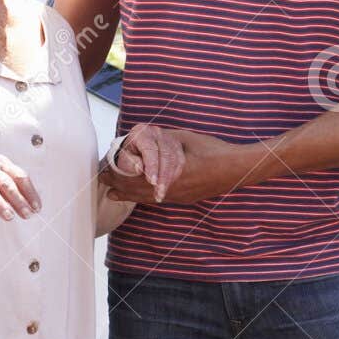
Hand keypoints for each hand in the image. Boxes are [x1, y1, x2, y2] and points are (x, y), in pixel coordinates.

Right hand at [0, 155, 40, 222]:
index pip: (19, 176)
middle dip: (17, 200)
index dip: (30, 192)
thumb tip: (33, 207)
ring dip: (0, 204)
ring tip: (9, 216)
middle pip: (5, 183)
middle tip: (26, 214)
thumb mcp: (1, 178)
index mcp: (1, 163)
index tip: (36, 207)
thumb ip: (16, 189)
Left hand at [102, 123, 185, 203]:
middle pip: (165, 155)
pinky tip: (166, 187)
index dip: (152, 167)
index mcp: (141, 133)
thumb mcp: (123, 159)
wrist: (135, 148)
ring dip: (169, 180)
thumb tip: (139, 168)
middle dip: (163, 177)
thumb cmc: (127, 155)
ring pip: (175, 160)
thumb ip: (129, 164)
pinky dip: (173, 177)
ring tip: (161, 194)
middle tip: (158, 194)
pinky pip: (179, 163)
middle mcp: (157, 133)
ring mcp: (169, 140)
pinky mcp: (176, 148)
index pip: (150, 150)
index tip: (152, 182)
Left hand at [104, 128, 264, 205]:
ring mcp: (177, 196)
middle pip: (137, 190)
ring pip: (146, 198)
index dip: (118, 174)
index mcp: (166, 173)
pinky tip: (137, 198)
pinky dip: (143, 198)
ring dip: (128, 195)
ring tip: (112, 194)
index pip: (134, 176)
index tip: (105, 171)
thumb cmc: (212, 150)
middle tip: (103, 182)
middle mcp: (169, 188)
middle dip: (119, 185)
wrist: (234, 170)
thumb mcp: (184, 138)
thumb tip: (146, 140)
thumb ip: (164, 141)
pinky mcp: (183, 198)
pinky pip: (158, 200)